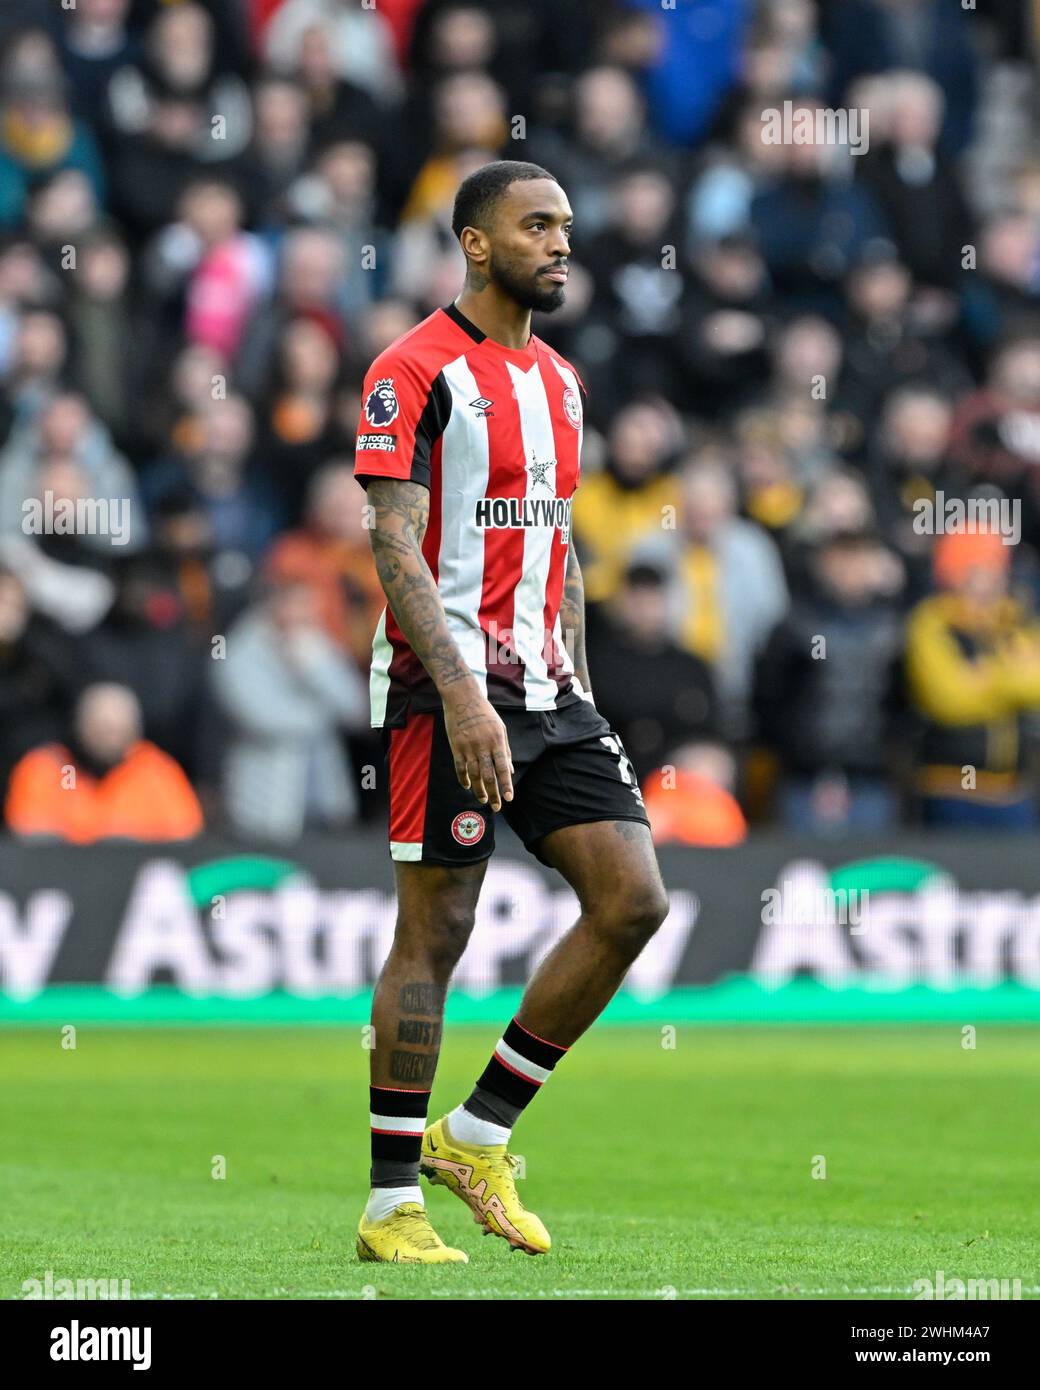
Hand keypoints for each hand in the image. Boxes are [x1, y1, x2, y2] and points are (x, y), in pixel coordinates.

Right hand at [442, 685, 513, 810]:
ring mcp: (468, 747)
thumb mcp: (500, 728)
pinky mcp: (456, 747)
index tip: (509, 798)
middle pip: (488, 776)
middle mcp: (483, 746)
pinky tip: (468, 786)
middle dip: (494, 794)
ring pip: (474, 775)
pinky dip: (464, 779)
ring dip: (479, 790)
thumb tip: (511, 770)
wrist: (462, 698)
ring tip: (484, 800)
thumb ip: (505, 750)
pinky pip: (460, 768)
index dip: (506, 785)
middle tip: (497, 807)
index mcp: (497, 741)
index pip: (503, 768)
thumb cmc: (485, 713)